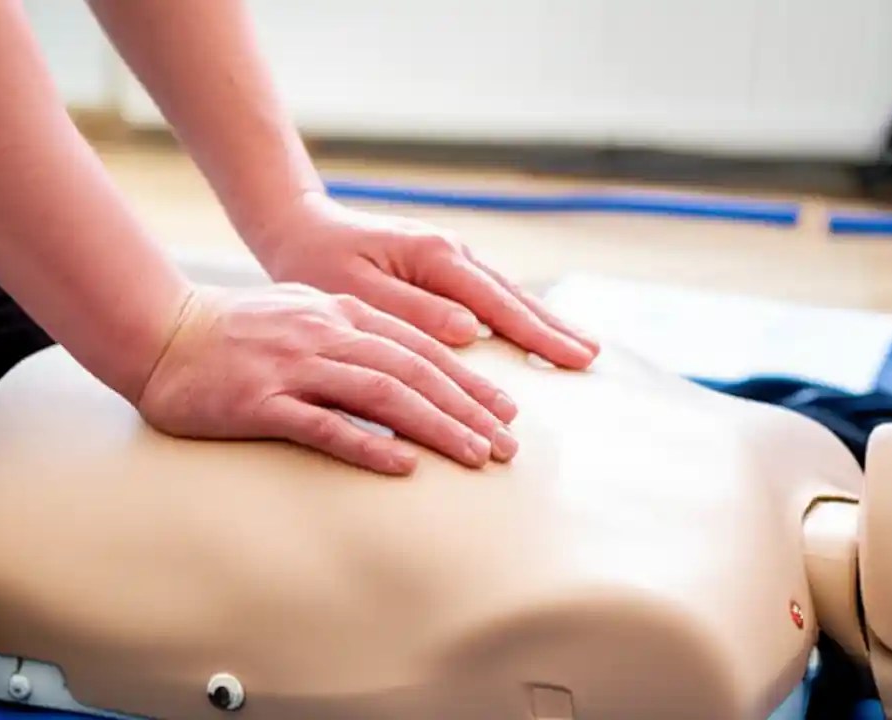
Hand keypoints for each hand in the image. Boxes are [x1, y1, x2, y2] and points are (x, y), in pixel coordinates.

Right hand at [134, 283, 518, 474]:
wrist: (160, 334)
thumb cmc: (234, 333)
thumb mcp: (302, 314)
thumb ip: (352, 332)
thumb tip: (405, 362)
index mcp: (339, 312)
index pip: (420, 346)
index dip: (469, 379)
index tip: (506, 408)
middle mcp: (325, 334)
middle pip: (414, 371)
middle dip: (469, 408)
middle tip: (508, 443)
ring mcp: (294, 367)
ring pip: (382, 395)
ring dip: (436, 426)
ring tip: (475, 455)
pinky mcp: (262, 402)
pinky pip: (323, 425)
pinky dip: (367, 445)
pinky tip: (403, 466)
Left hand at [245, 191, 599, 368]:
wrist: (298, 226)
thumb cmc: (317, 262)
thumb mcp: (355, 290)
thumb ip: (413, 310)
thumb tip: (470, 331)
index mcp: (434, 257)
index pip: (497, 304)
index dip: (538, 334)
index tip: (574, 357)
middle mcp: (449, 251)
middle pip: (512, 296)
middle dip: (553, 326)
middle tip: (593, 356)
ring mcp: (447, 256)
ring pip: (504, 293)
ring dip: (540, 319)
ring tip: (575, 346)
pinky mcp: (438, 265)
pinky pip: (486, 293)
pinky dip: (514, 312)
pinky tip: (530, 329)